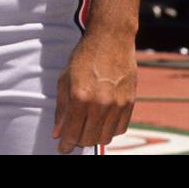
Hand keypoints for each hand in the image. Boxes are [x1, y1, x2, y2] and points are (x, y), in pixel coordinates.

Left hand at [52, 31, 136, 153]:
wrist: (111, 39)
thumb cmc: (84, 56)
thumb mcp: (65, 79)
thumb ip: (61, 109)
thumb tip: (58, 133)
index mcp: (80, 96)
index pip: (72, 133)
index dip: (66, 144)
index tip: (62, 148)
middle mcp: (100, 104)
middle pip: (89, 139)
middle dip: (78, 141)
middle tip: (72, 136)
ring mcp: (117, 104)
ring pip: (105, 137)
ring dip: (94, 137)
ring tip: (87, 128)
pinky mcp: (130, 103)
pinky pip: (120, 129)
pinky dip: (110, 130)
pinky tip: (102, 121)